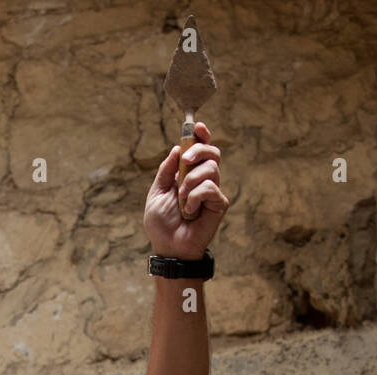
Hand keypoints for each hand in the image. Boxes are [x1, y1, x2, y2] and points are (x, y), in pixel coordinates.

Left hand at [143, 120, 228, 260]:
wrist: (168, 246)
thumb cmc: (162, 224)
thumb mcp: (157, 192)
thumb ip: (166, 170)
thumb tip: (176, 149)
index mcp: (188, 174)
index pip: (200, 149)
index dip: (202, 135)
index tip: (197, 127)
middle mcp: (203, 180)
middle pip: (213, 152)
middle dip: (199, 150)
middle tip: (186, 161)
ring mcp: (212, 191)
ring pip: (211, 168)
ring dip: (191, 180)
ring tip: (181, 197)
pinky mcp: (219, 204)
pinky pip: (210, 188)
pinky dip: (196, 196)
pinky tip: (189, 210)